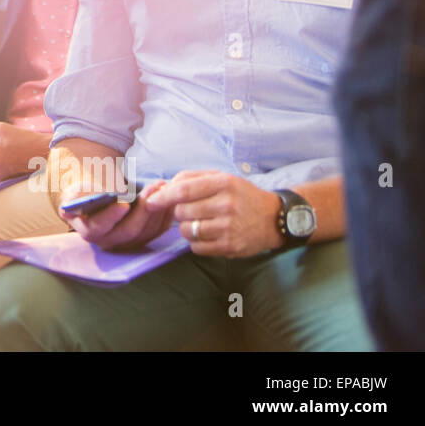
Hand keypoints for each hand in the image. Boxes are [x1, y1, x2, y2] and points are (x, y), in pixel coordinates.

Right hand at [58, 178, 170, 250]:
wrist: (94, 199)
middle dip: (143, 209)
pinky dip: (165, 213)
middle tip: (152, 189)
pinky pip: (158, 230)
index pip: (99, 228)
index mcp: (88, 230)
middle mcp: (108, 241)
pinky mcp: (142, 239)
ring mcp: (127, 243)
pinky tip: (166, 195)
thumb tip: (93, 196)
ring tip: (161, 186)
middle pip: (129, 231)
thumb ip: (80, 195)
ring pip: (147, 231)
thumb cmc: (85, 193)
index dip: (111, 216)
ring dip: (157, 208)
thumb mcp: (77, 191)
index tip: (123, 203)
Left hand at [143, 170, 282, 257]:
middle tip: (191, 211)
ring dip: (187, 228)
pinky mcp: (230, 246)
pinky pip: (197, 247)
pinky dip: (196, 242)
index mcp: (223, 183)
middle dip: (179, 212)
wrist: (274, 218)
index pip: (183, 190)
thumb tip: (164, 186)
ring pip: (187, 230)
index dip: (162, 196)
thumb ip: (191, 178)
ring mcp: (229, 227)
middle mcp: (226, 204)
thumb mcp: (221, 178)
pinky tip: (208, 234)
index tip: (150, 201)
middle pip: (181, 212)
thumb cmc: (241, 195)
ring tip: (200, 222)